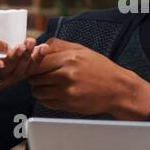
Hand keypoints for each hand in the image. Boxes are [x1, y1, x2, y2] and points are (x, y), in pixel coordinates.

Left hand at [27, 38, 149, 118]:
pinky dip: (47, 98)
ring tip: (51, 84)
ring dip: (40, 88)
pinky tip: (57, 93)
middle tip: (42, 75)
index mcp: (69, 58)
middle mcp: (67, 75)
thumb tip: (37, 46)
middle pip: (34, 77)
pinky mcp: (68, 104)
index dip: (32, 63)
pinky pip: (46, 102)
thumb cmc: (100, 68)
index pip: (37, 61)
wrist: (118, 89)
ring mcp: (67, 91)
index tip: (34, 64)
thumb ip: (58, 45)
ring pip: (37, 91)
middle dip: (35, 76)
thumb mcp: (81, 50)